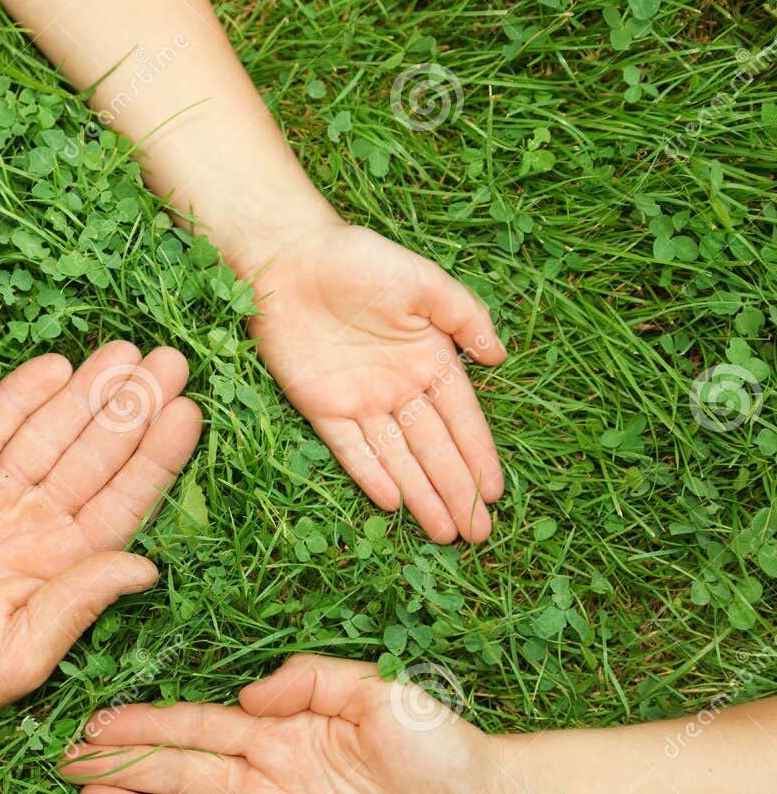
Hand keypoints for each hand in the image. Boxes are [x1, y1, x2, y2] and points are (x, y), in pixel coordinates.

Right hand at [0, 343, 202, 755]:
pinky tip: (54, 368)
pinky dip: (17, 398)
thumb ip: (80, 601)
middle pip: (94, 456)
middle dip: (131, 409)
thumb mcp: (25, 652)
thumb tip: (148, 567)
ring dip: (86, 393)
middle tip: (169, 361)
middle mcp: (34, 526)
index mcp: (64, 567)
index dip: (156, 457)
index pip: (123, 500)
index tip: (188, 412)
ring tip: (125, 352)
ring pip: (48, 434)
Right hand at [60, 654, 509, 793]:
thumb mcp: (379, 691)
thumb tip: (246, 696)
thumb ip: (311, 681)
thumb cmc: (438, 744)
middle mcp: (269, 781)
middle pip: (181, 774)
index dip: (144, 725)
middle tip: (67, 765)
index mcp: (281, 734)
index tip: (95, 722)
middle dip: (123, 768)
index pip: (197, 727)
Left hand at [248, 223, 507, 542]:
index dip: (478, 456)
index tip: (495, 493)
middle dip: (456, 491)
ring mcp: (360, 401)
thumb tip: (502, 356)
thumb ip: (466, 316)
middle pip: (433, 450)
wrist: (292, 259)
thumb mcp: (425, 282)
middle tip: (477, 534)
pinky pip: (349, 449)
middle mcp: (398, 388)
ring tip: (443, 534)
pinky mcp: (320, 407)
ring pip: (397, 458)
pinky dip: (369, 476)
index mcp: (430, 360)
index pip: (461, 419)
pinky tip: (392, 504)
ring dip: (420, 496)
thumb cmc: (361, 262)